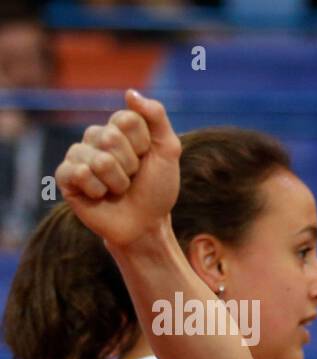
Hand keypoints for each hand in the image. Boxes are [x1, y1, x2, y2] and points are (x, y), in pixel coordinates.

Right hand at [55, 89, 180, 247]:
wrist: (145, 224)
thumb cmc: (157, 188)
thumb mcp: (168, 151)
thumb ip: (156, 117)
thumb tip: (129, 93)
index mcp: (118, 127)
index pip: (127, 119)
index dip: (143, 144)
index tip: (146, 158)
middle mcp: (95, 136)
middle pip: (111, 138)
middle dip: (130, 165)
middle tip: (132, 177)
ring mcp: (78, 155)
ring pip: (99, 161)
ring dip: (118, 182)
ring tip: (118, 189)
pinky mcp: (65, 176)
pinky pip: (81, 174)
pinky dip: (99, 191)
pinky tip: (100, 196)